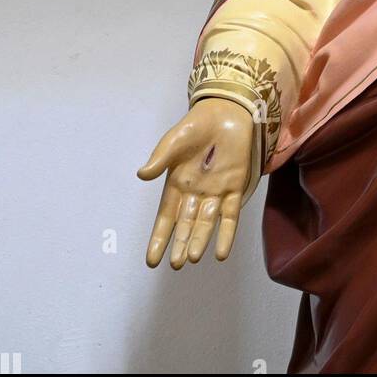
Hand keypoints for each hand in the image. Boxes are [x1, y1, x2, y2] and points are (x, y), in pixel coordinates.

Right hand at [138, 99, 256, 268]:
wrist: (226, 111)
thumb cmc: (196, 125)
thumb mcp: (174, 141)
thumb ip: (160, 159)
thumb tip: (141, 175)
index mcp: (177, 184)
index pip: (166, 217)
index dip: (159, 238)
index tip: (151, 260)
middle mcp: (195, 193)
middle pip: (186, 224)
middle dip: (180, 244)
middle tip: (176, 264)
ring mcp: (216, 192)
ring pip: (206, 223)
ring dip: (200, 240)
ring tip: (192, 257)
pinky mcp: (235, 187)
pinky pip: (230, 215)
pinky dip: (226, 233)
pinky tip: (222, 252)